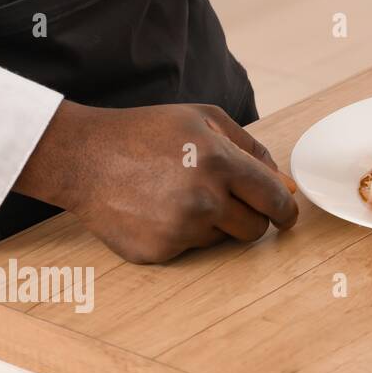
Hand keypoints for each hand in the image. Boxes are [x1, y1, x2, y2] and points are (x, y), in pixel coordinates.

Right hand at [14, 101, 298, 263]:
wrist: (83, 157)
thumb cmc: (148, 133)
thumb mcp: (206, 120)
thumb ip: (253, 150)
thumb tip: (288, 186)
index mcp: (221, 163)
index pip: (274, 200)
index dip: (286, 211)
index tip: (287, 216)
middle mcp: (204, 200)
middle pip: (255, 228)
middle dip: (252, 217)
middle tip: (227, 199)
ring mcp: (179, 230)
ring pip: (223, 239)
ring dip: (214, 222)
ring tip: (180, 194)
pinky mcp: (157, 252)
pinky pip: (190, 249)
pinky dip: (182, 233)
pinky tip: (157, 209)